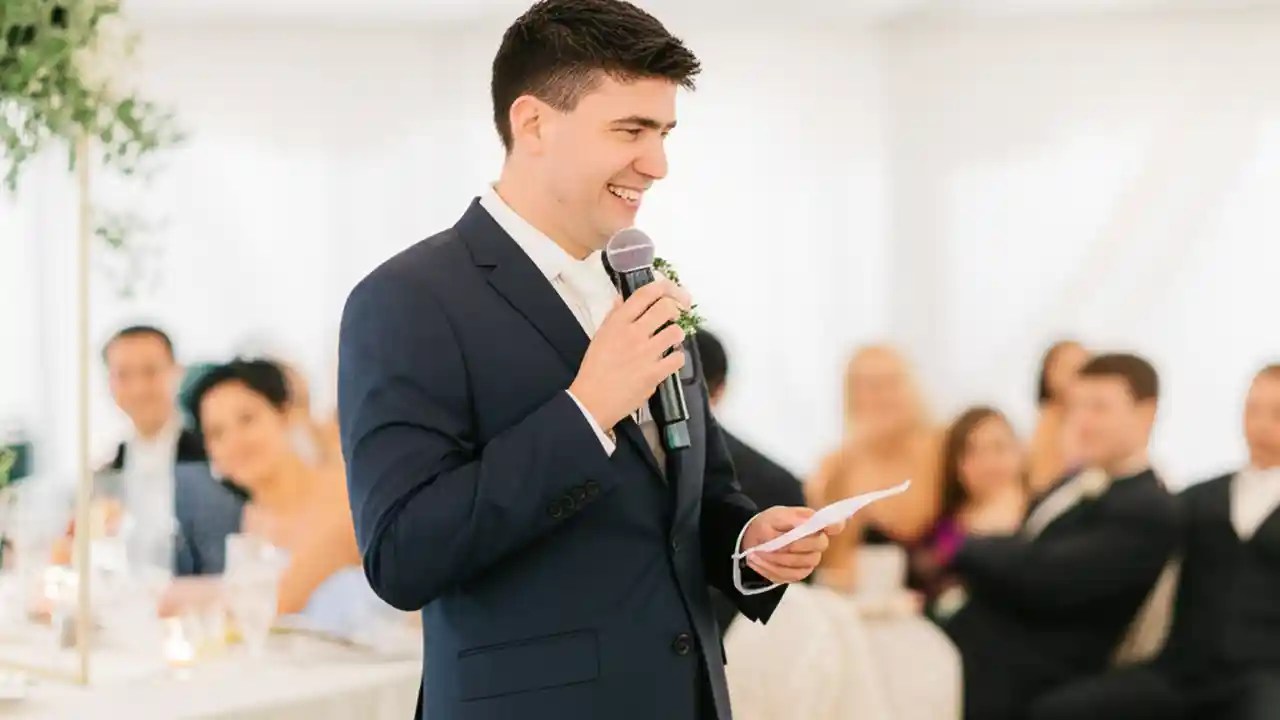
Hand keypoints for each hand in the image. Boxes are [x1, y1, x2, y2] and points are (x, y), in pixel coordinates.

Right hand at [569, 278, 689, 430]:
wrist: (592, 400)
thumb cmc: (594, 369)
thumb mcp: (600, 336)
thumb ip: (614, 316)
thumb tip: (622, 300)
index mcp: (618, 323)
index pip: (645, 294)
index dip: (663, 287)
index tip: (671, 290)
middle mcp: (633, 334)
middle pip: (666, 308)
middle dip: (675, 309)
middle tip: (675, 315)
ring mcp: (646, 353)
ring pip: (676, 332)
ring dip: (677, 334)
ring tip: (671, 340)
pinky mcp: (655, 373)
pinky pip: (678, 358)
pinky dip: (677, 358)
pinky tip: (670, 360)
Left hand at [740, 506, 847, 584]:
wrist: (755, 540)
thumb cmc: (768, 524)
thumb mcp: (773, 516)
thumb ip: (790, 519)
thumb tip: (805, 522)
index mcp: (813, 523)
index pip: (834, 524)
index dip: (835, 526)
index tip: (831, 527)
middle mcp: (817, 542)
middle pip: (819, 545)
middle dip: (794, 545)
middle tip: (772, 545)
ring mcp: (810, 559)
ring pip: (802, 563)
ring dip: (777, 559)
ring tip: (758, 553)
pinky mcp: (799, 573)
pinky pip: (789, 575)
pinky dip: (771, 569)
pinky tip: (758, 562)